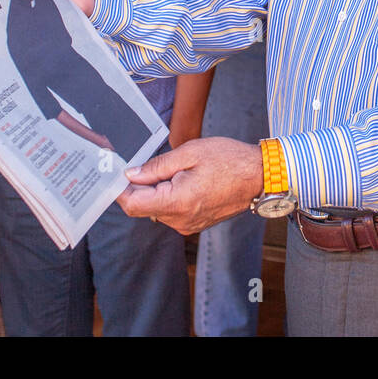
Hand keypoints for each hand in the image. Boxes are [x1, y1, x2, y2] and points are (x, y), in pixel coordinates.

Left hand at [117, 137, 263, 234]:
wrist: (260, 176)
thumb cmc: (230, 160)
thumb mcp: (190, 152)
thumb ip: (156, 166)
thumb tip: (131, 174)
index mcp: (178, 202)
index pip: (133, 204)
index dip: (121, 190)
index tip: (117, 174)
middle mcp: (181, 220)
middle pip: (144, 206)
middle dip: (143, 186)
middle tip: (156, 163)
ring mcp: (189, 225)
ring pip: (158, 209)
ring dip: (159, 190)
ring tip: (180, 170)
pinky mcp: (195, 224)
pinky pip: (172, 212)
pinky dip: (172, 196)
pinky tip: (188, 180)